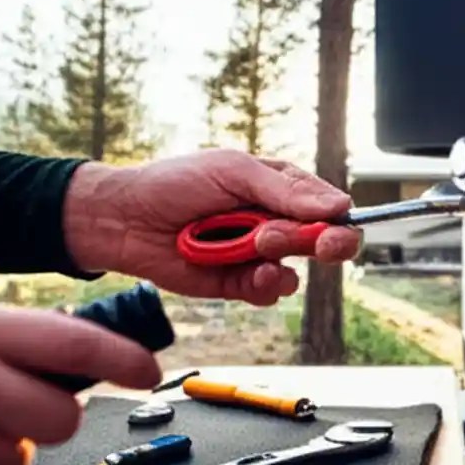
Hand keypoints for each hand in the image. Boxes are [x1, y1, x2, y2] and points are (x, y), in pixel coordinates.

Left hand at [61, 149, 362, 305]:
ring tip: (255, 245)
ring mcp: (256, 255)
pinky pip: (268, 293)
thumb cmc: (175, 183)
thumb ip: (285, 192)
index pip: (327, 206)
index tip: (335, 226)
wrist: (125, 219)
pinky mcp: (237, 284)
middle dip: (323, 243)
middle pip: (322, 241)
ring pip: (295, 270)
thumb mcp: (233, 172)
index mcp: (279, 188)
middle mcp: (273, 223)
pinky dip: (264, 286)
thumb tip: (337, 205)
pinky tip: (251, 275)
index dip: (339, 219)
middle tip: (316, 244)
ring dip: (280, 260)